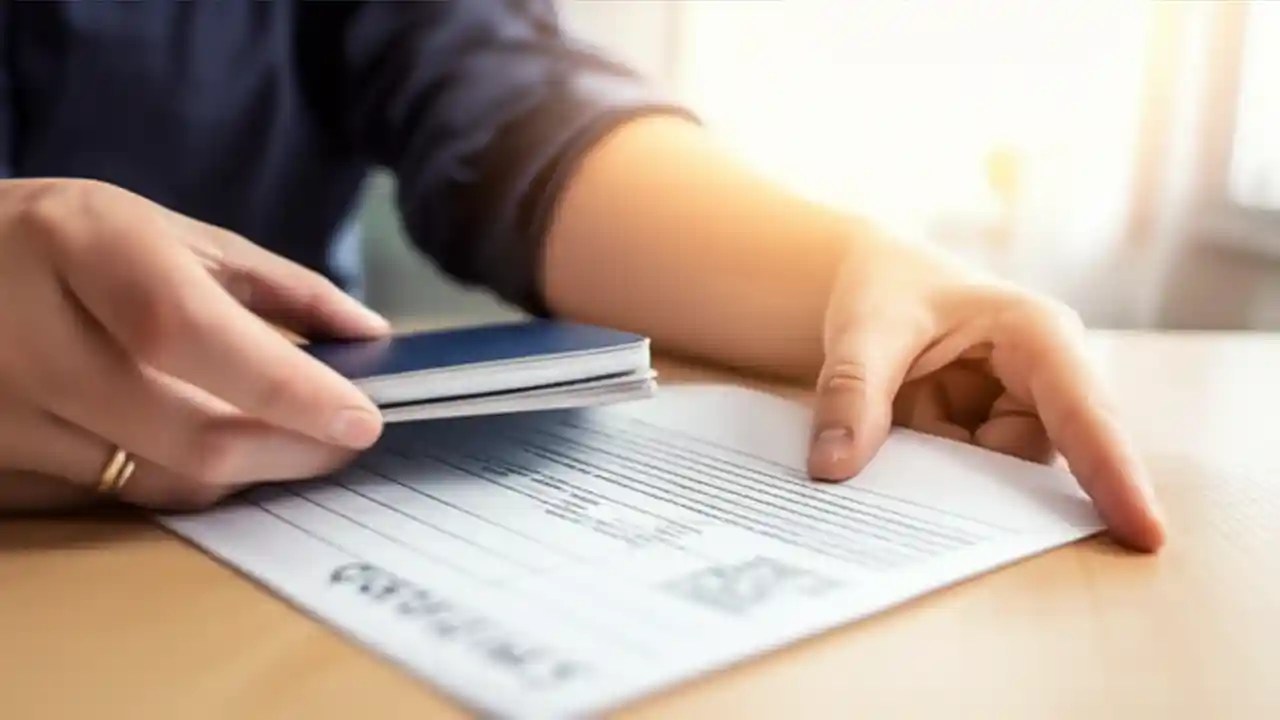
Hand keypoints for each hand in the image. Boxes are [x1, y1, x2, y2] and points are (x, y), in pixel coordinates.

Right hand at [0, 179, 388, 510]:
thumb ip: (275, 283)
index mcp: (81, 246)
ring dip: (245, 471)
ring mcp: (1, 414)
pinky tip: (210, 451)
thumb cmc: (62, 243)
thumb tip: (371, 336)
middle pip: (185, 434)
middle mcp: (29, 334)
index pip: (189, 332)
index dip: (285, 387)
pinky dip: (180, 482)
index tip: (360, 419)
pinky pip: (115, 501)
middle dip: (290, 450)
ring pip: (158, 483)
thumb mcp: (161, 231)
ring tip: (286, 439)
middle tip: (342, 441)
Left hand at [806, 229, 1165, 550]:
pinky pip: (967, 481)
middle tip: (941, 490)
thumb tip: (833, 467)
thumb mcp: (863, 330)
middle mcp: (1046, 379)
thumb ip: (851, 392)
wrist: (865, 285)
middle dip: (997, 488)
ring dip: (950, 480)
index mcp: (1039, 335)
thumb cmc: (883, 290)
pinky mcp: (984, 439)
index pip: (1085, 413)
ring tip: (905, 442)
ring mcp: (1016, 414)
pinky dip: (932, 481)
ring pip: (998, 479)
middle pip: (1040, 459)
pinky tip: (899, 463)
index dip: (1114, 474)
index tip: (1146, 533)